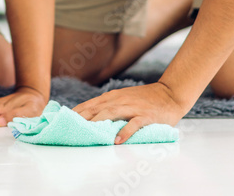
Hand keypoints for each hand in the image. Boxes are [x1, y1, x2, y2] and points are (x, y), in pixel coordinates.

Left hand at [72, 82, 187, 144]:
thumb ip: (109, 106)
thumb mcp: (124, 98)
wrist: (170, 94)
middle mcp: (120, 100)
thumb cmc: (145, 99)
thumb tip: (90, 117)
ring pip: (111, 113)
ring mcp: (133, 107)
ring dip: (98, 122)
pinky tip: (118, 140)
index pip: (90, 104)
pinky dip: (125, 131)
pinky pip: (134, 124)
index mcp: (113, 96)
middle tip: (70, 128)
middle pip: (97, 108)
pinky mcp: (146, 115)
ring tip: (88, 132)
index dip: (76, 112)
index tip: (64, 120)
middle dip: (82, 118)